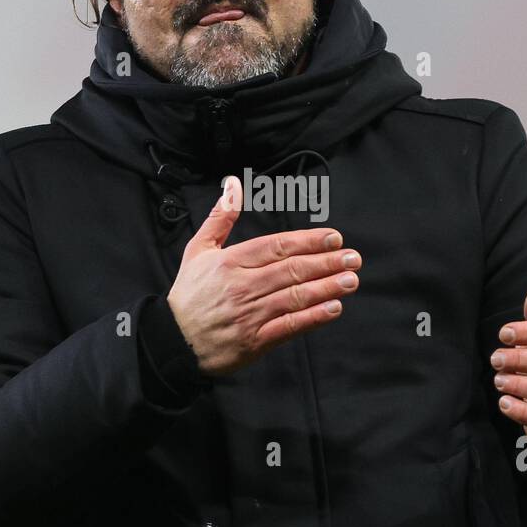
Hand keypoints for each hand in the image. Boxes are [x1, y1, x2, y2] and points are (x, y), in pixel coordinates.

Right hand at [167, 174, 361, 375]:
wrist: (174, 341)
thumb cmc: (189, 294)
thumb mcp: (198, 250)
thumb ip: (220, 218)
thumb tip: (232, 184)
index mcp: (230, 262)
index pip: (276, 247)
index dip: (307, 241)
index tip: (333, 237)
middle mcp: (242, 286)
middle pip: (291, 270)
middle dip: (326, 263)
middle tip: (353, 258)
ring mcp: (250, 315)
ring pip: (295, 297)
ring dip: (326, 287)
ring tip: (350, 280)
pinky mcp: (255, 341)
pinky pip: (289, 326)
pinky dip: (313, 317)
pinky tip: (333, 307)